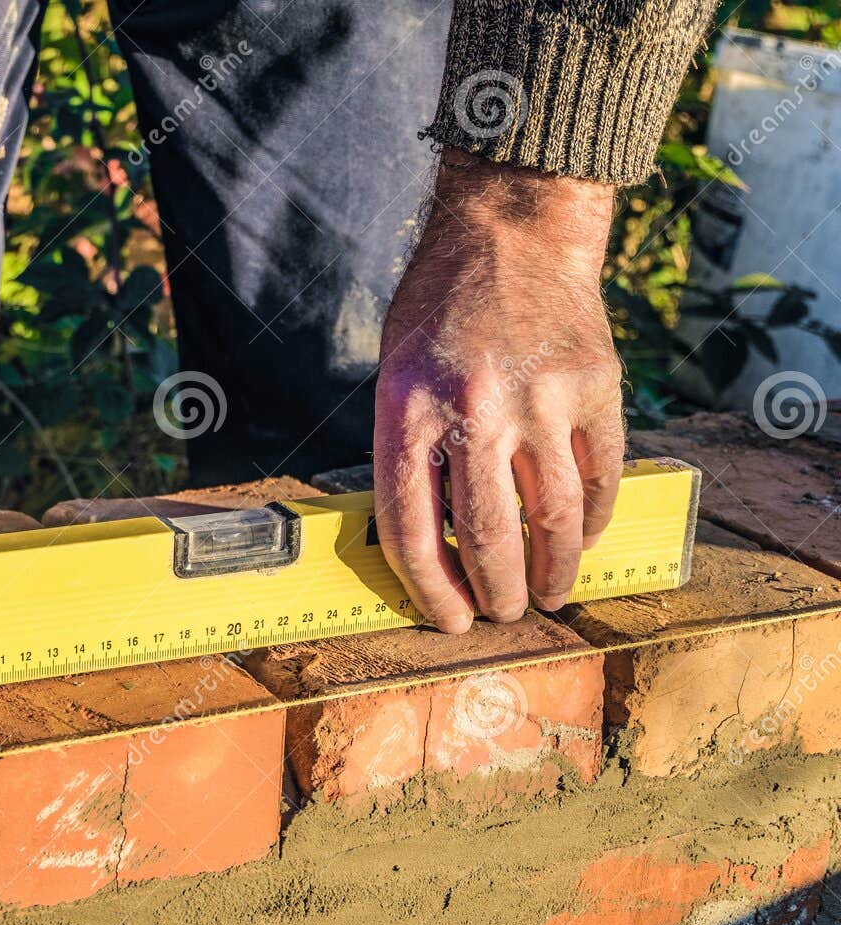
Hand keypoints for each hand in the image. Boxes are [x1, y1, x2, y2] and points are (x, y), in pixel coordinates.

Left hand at [373, 148, 624, 633]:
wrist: (510, 231)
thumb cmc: (438, 312)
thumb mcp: (395, 377)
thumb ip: (408, 453)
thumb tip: (427, 546)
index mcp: (408, 411)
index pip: (411, 530)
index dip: (430, 590)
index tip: (448, 621)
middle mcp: (474, 409)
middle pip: (488, 535)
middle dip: (497, 593)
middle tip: (504, 616)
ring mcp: (541, 399)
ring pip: (556, 518)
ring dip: (555, 571)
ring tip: (550, 595)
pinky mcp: (596, 387)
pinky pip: (600, 475)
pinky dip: (593, 518)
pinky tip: (582, 540)